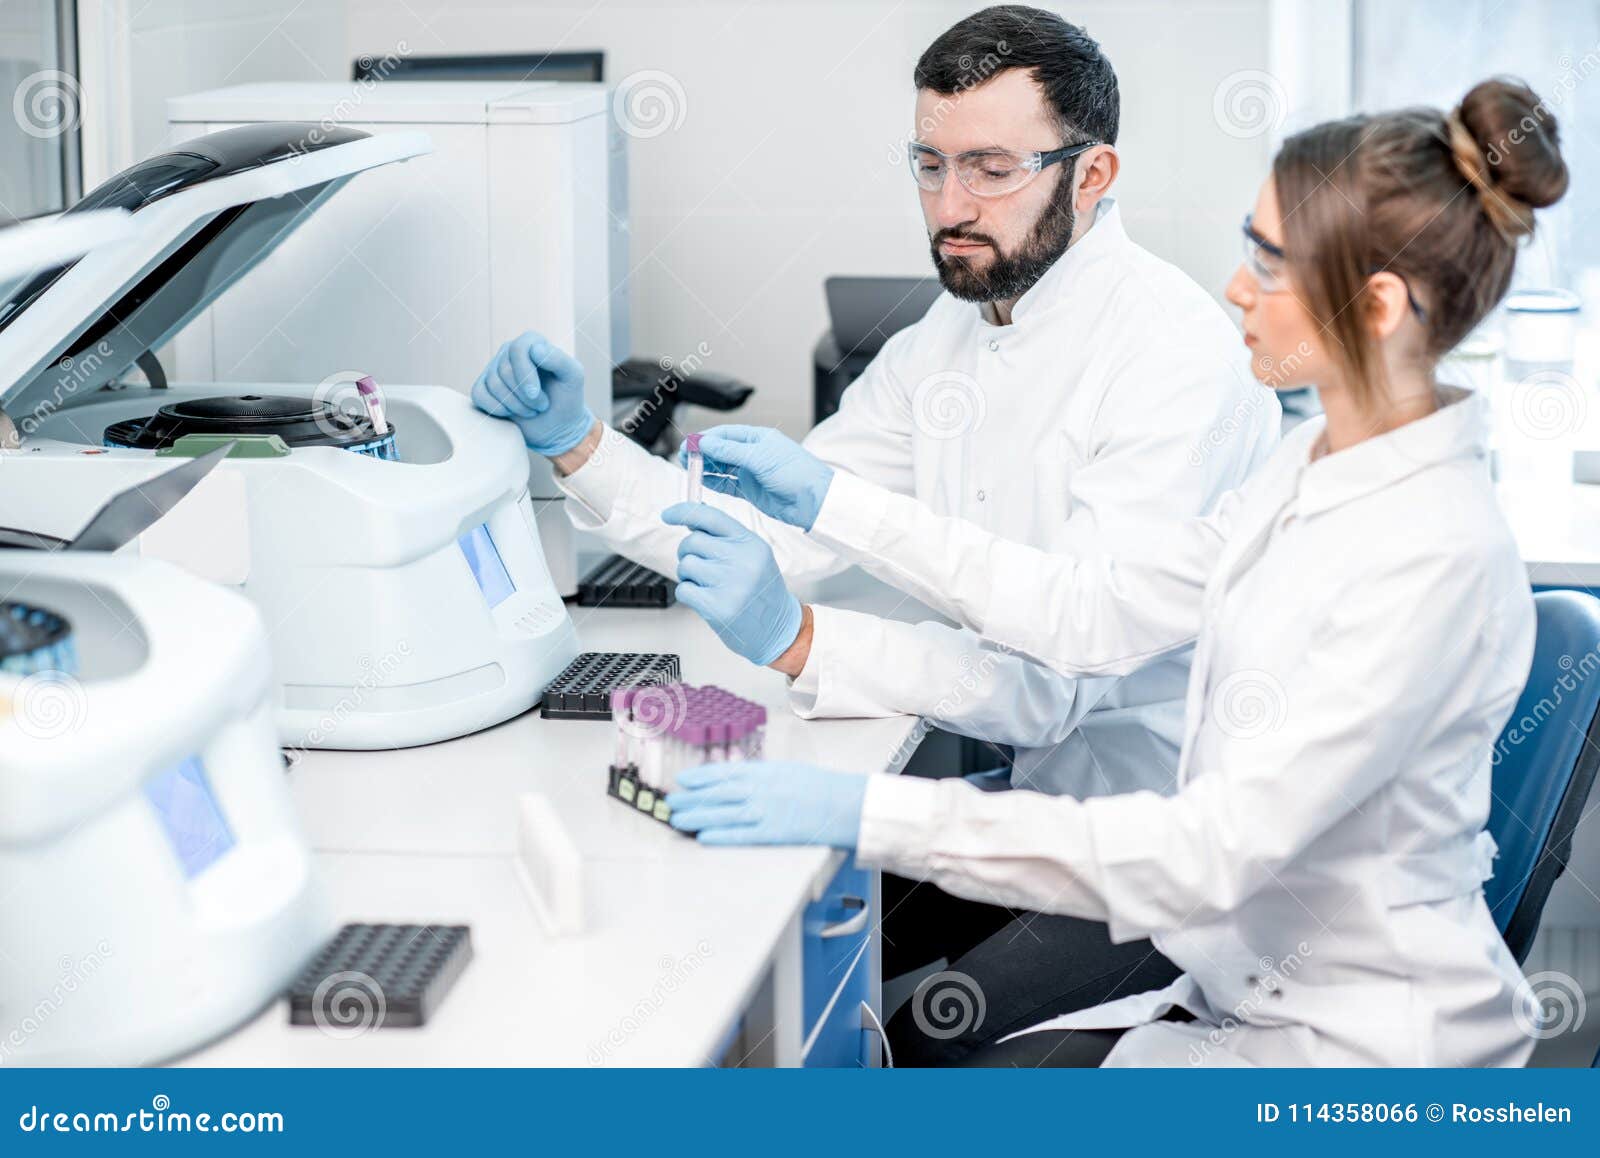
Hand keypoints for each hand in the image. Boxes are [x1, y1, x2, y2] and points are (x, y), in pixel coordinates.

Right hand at [470, 331, 594, 455]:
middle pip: (504, 370)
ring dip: (515, 405)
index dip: (525, 375)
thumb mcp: (574, 377)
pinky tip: (511, 413)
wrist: (558, 425)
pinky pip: (478, 394)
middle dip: (524, 396)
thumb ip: (560, 360)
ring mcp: (494, 369)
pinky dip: (496, 408)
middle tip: (542, 406)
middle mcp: (510, 351)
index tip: (536, 395)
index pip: (518, 350)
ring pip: (493, 385)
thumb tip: (535, 349)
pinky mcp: (484, 387)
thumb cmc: (567, 398)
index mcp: (531, 342)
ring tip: (532, 410)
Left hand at [662, 502, 802, 665]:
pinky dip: (687, 593)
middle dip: (688, 553)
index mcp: (751, 543)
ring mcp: (729, 584)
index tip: (668, 515)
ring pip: (685, 565)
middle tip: (700, 567)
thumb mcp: (755, 557)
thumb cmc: (762, 594)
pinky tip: (704, 599)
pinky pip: (683, 589)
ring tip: (706, 585)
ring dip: (688, 575)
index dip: (683, 512)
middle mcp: (742, 560)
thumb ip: (727, 539)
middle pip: (692, 541)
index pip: (710, 517)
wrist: (777, 629)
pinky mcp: (717, 607)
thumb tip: (692, 522)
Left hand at [667, 761, 866, 848]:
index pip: (723, 773)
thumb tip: (733, 777)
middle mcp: (760, 790)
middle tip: (671, 802)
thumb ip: (758, 774)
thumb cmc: (817, 786)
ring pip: (723, 814)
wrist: (842, 803)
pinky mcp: (772, 834)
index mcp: (763, 772)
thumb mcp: (785, 770)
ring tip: (677, 819)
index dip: (699, 777)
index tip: (682, 780)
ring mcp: (765, 812)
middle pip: (717, 794)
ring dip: (697, 817)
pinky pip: (741, 835)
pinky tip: (703, 837)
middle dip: (691, 798)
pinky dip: (721, 835)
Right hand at [678, 425, 833, 530]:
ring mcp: (751, 472)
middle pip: (720, 450)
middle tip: (683, 458)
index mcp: (758, 438)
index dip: (704, 439)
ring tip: (688, 469)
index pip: (724, 434)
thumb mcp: (760, 458)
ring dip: (705, 467)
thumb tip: (705, 442)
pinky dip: (714, 482)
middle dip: (701, 453)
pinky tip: (702, 481)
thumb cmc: (796, 474)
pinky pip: (727, 484)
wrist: (815, 501)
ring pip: (722, 467)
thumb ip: (730, 450)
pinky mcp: (751, 490)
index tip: (688, 445)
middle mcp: (753, 453)